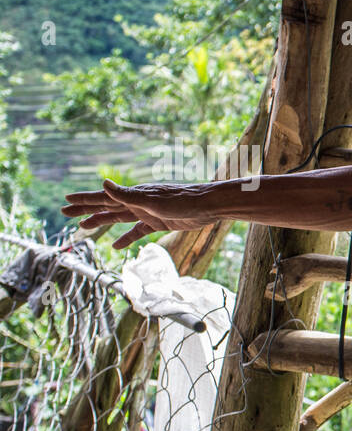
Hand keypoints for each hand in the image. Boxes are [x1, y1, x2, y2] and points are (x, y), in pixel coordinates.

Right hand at [62, 179, 217, 249]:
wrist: (208, 206)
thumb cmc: (182, 201)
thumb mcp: (152, 201)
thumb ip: (127, 195)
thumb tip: (103, 183)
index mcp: (133, 195)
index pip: (102, 197)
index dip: (84, 199)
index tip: (65, 200)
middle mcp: (137, 202)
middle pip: (106, 206)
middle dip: (86, 210)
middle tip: (65, 213)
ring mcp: (147, 212)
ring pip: (118, 218)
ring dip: (101, 222)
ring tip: (84, 228)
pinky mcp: (158, 222)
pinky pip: (138, 231)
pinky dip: (126, 238)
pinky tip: (117, 246)